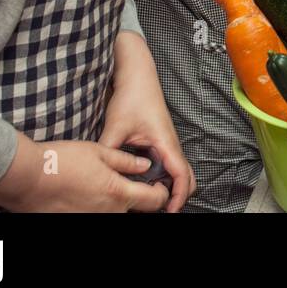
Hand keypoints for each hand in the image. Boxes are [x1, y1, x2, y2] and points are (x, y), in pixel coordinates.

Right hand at [0, 136, 172, 212]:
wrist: (26, 179)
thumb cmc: (60, 162)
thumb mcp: (98, 152)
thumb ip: (126, 162)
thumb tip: (145, 166)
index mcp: (118, 193)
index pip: (155, 201)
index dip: (162, 192)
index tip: (159, 184)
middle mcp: (108, 212)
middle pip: (137, 211)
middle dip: (141, 199)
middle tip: (136, 183)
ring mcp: (92, 219)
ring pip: (117, 213)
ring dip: (119, 203)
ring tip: (109, 186)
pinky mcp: (77, 221)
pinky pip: (97, 214)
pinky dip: (101, 207)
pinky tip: (91, 193)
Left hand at [98, 32, 194, 211]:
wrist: (137, 76)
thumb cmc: (132, 97)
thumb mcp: (116, 127)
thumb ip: (109, 152)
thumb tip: (100, 175)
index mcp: (166, 142)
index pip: (180, 175)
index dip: (178, 196)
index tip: (170, 211)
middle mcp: (171, 145)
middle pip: (186, 177)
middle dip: (178, 195)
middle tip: (159, 209)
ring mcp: (167, 144)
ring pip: (177, 172)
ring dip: (169, 187)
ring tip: (150, 201)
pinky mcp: (160, 142)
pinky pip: (167, 165)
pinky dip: (162, 178)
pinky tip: (144, 183)